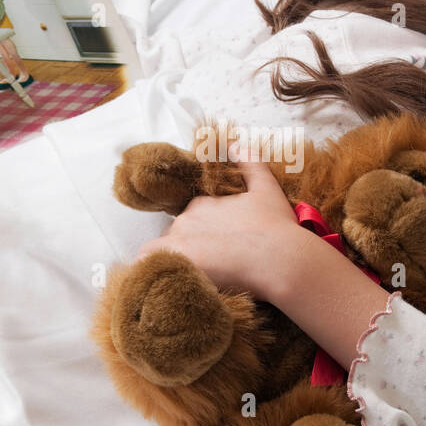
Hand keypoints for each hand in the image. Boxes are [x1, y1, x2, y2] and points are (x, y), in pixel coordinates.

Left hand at [137, 144, 300, 297]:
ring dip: (174, 260)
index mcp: (204, 203)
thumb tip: (235, 143)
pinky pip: (147, 263)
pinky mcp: (173, 258)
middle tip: (212, 268)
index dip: (204, 235)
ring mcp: (179, 238)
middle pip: (178, 235)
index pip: (192, 219)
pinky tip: (170, 282)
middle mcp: (187, 218)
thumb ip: (251, 162)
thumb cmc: (276, 227)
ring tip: (195, 278)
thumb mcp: (267, 187)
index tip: (219, 248)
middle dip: (190, 249)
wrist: (278, 257)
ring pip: (163, 251)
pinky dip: (153, 270)